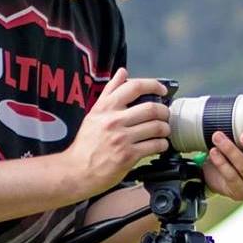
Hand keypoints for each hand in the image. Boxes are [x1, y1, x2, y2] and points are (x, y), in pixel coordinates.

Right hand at [63, 69, 169, 198]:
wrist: (77, 170)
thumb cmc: (86, 143)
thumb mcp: (94, 113)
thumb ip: (109, 91)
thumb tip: (123, 72)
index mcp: (106, 107)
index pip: (134, 87)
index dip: (153, 85)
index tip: (162, 90)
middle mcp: (114, 121)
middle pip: (151, 108)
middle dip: (164, 111)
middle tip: (165, 114)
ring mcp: (122, 138)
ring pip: (156, 127)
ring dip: (165, 128)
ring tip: (163, 130)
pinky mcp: (128, 156)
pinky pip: (155, 145)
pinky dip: (162, 144)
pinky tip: (159, 144)